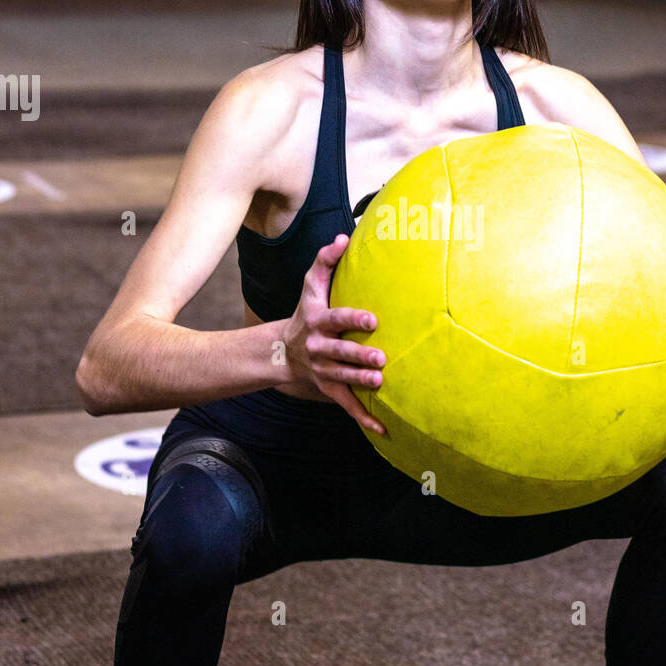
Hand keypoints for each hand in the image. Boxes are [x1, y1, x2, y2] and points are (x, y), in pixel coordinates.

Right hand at [283, 233, 386, 434]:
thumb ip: (325, 261)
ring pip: (342, 380)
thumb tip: (343, 237)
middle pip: (340, 353)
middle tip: (380, 359)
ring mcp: (323, 371)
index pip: (336, 320)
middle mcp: (318, 349)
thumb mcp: (311, 286)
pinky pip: (346, 406)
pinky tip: (383, 429)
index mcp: (318, 323)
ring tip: (380, 384)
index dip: (353, 320)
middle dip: (358, 358)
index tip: (373, 320)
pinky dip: (364, 419)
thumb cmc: (306, 313)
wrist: (282, 352)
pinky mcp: (329, 390)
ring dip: (360, 383)